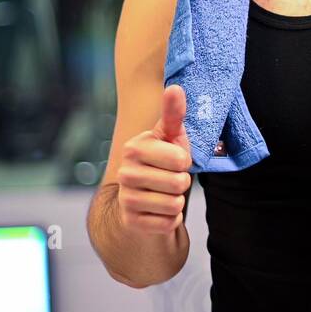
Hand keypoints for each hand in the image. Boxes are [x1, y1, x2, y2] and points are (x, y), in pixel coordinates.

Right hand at [117, 84, 193, 234]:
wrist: (146, 195)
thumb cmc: (164, 159)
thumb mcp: (171, 136)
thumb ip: (173, 113)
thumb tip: (174, 88)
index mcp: (134, 147)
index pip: (180, 160)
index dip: (185, 161)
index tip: (175, 160)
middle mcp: (125, 172)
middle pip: (179, 183)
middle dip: (182, 183)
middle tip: (171, 178)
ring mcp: (125, 199)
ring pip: (174, 205)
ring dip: (178, 201)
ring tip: (166, 193)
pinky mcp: (131, 221)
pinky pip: (168, 223)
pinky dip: (171, 218)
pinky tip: (160, 209)